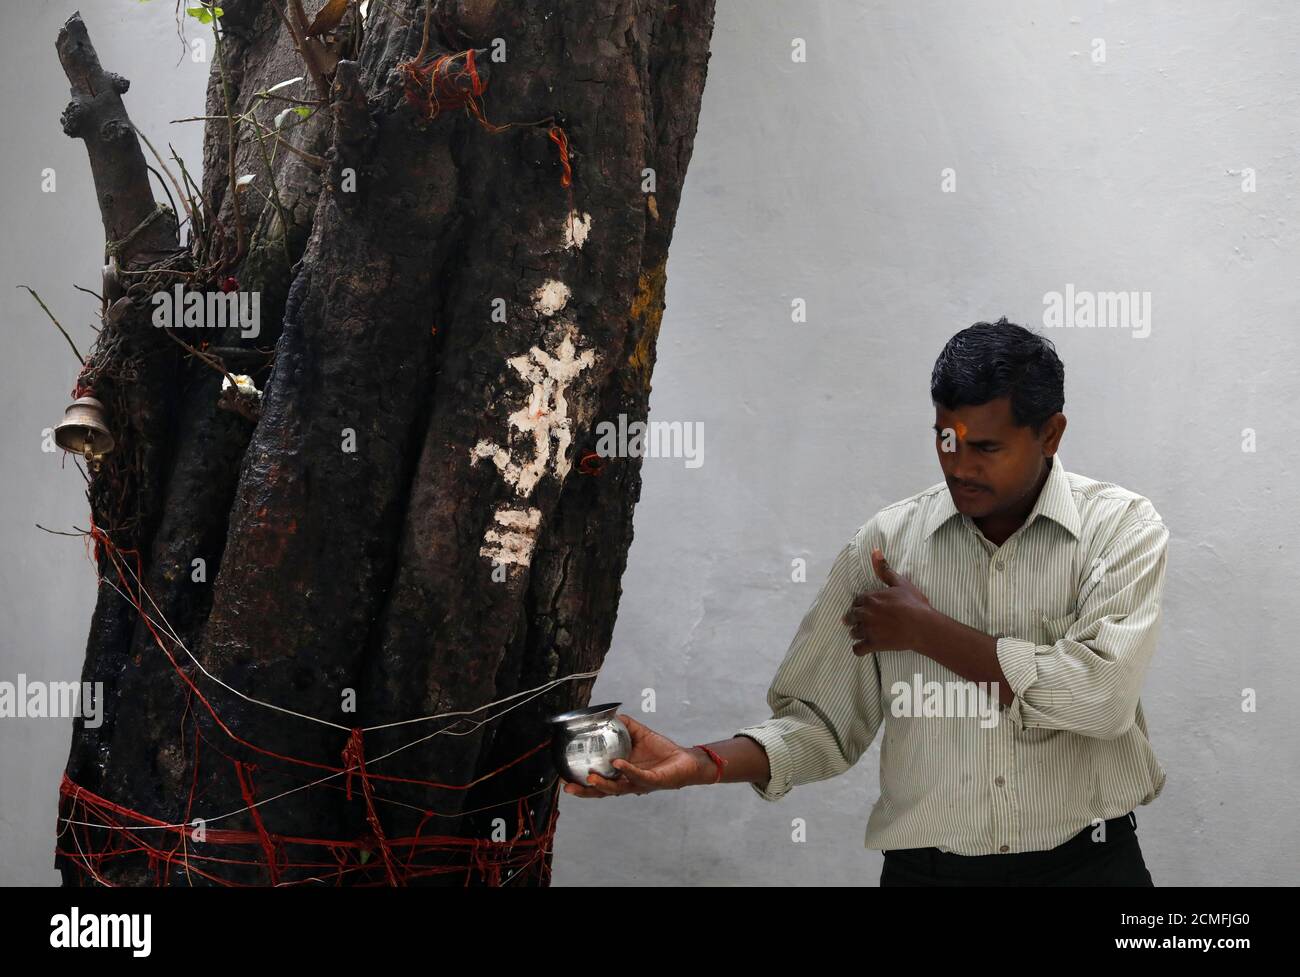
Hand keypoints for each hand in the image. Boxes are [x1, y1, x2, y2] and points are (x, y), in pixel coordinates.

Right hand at [560, 714, 705, 797]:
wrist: (685, 760)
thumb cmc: (662, 751)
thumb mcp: (639, 735)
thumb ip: (624, 726)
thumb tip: (610, 714)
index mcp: (621, 775)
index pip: (598, 783)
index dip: (582, 784)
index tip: (565, 780)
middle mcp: (628, 783)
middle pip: (602, 792)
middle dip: (585, 791)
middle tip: (569, 786)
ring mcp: (639, 783)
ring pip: (618, 789)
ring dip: (604, 784)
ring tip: (591, 778)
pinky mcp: (653, 781)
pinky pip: (638, 776)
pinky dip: (628, 770)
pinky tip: (618, 764)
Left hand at [841, 547, 933, 655]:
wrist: (923, 626)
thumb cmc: (913, 603)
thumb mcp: (900, 582)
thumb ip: (884, 569)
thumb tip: (875, 551)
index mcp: (869, 598)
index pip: (856, 601)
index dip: (860, 604)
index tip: (865, 607)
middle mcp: (865, 614)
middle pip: (850, 616)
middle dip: (853, 618)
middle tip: (860, 621)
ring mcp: (868, 630)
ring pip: (853, 632)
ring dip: (856, 632)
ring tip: (864, 633)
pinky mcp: (874, 644)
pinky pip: (858, 649)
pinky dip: (859, 649)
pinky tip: (864, 647)